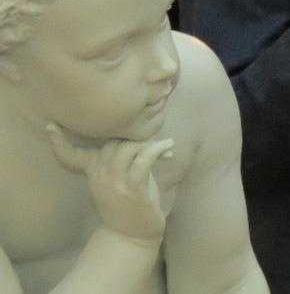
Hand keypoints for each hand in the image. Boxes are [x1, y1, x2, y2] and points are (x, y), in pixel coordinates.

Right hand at [48, 124, 173, 243]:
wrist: (133, 235)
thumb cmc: (131, 203)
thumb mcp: (119, 178)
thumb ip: (122, 158)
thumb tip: (141, 136)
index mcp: (92, 173)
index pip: (70, 156)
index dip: (59, 142)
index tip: (50, 126)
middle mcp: (98, 177)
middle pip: (112, 143)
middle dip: (133, 138)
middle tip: (153, 143)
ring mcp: (114, 183)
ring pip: (127, 148)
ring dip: (148, 143)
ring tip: (164, 146)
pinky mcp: (132, 188)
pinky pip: (143, 159)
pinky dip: (157, 149)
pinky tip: (168, 146)